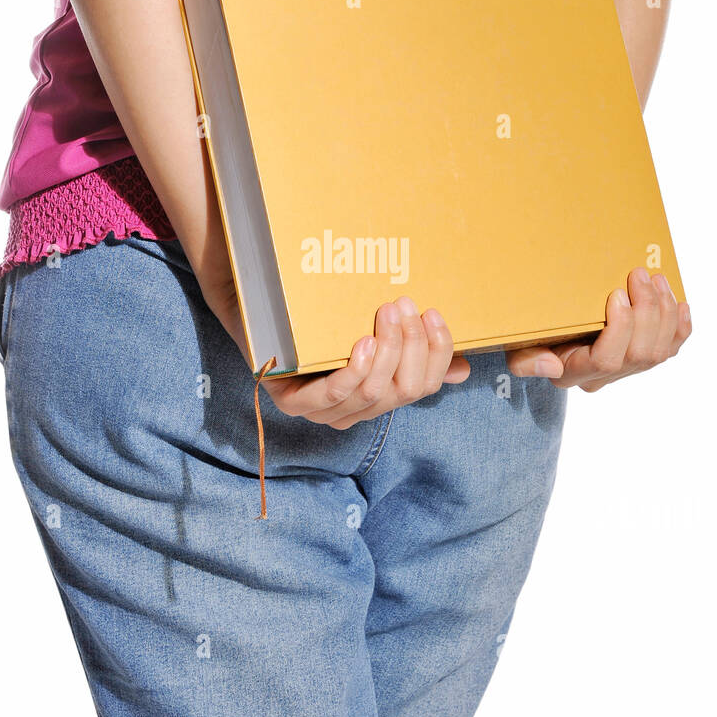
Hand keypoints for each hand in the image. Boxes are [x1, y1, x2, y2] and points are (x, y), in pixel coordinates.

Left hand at [261, 298, 469, 429]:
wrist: (257, 304)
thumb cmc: (317, 319)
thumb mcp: (372, 331)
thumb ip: (411, 350)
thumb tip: (459, 369)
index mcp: (374, 398)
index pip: (421, 387)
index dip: (436, 353)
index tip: (434, 314)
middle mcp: (351, 412)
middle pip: (402, 390)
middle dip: (411, 345)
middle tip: (405, 305)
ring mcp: (320, 410)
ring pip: (373, 392)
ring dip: (388, 350)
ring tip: (387, 313)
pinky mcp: (290, 400)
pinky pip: (332, 394)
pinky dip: (354, 371)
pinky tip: (363, 344)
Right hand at [507, 267, 690, 392]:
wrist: (547, 337)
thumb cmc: (533, 336)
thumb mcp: (519, 347)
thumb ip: (527, 361)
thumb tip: (552, 366)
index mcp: (576, 373)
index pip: (607, 360)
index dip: (620, 328)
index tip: (617, 294)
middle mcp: (605, 377)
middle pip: (640, 354)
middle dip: (647, 311)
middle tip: (639, 274)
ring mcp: (627, 370)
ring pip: (659, 352)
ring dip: (663, 312)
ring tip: (656, 280)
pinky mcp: (644, 358)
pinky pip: (671, 349)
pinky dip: (680, 327)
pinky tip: (679, 303)